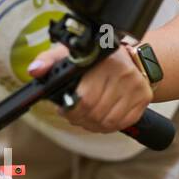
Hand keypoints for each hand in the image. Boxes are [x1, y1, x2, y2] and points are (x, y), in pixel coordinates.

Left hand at [27, 43, 152, 133]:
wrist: (130, 56)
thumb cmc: (96, 57)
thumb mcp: (71, 52)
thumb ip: (48, 60)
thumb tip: (35, 71)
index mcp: (106, 61)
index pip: (86, 99)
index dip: (71, 109)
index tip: (65, 108)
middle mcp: (125, 73)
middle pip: (95, 113)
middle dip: (79, 118)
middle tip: (73, 113)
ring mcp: (137, 87)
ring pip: (107, 122)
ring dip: (91, 124)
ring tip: (85, 116)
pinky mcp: (144, 99)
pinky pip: (120, 124)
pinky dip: (106, 126)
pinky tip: (99, 117)